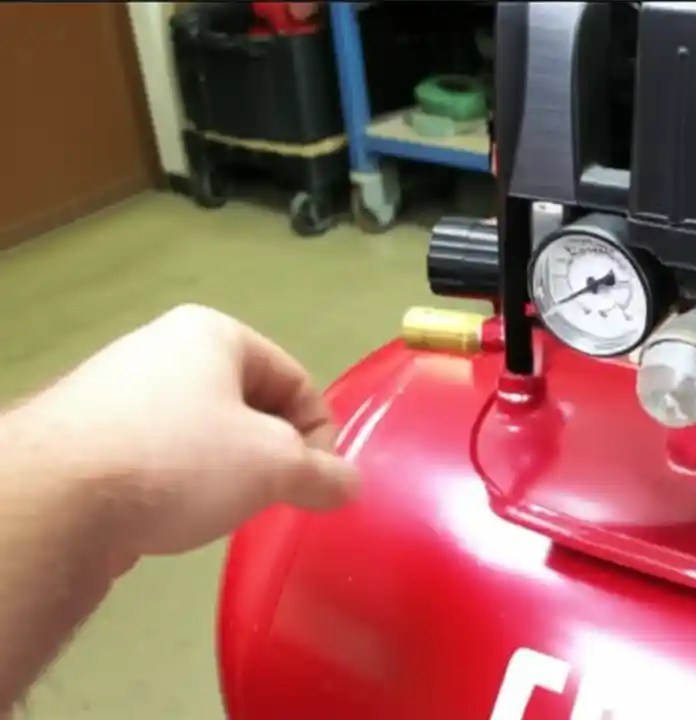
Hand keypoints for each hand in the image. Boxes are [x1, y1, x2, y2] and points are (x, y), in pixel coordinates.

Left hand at [12, 304, 358, 561]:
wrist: (53, 503)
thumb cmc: (179, 460)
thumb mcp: (275, 467)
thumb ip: (324, 473)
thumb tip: (348, 484)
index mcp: (211, 332)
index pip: (294, 379)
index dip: (318, 433)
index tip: (316, 481)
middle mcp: (159, 347)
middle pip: (246, 404)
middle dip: (268, 453)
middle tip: (272, 496)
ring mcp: (113, 389)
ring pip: (200, 432)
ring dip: (223, 471)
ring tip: (219, 510)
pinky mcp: (81, 434)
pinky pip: (154, 454)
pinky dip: (174, 483)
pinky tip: (168, 515)